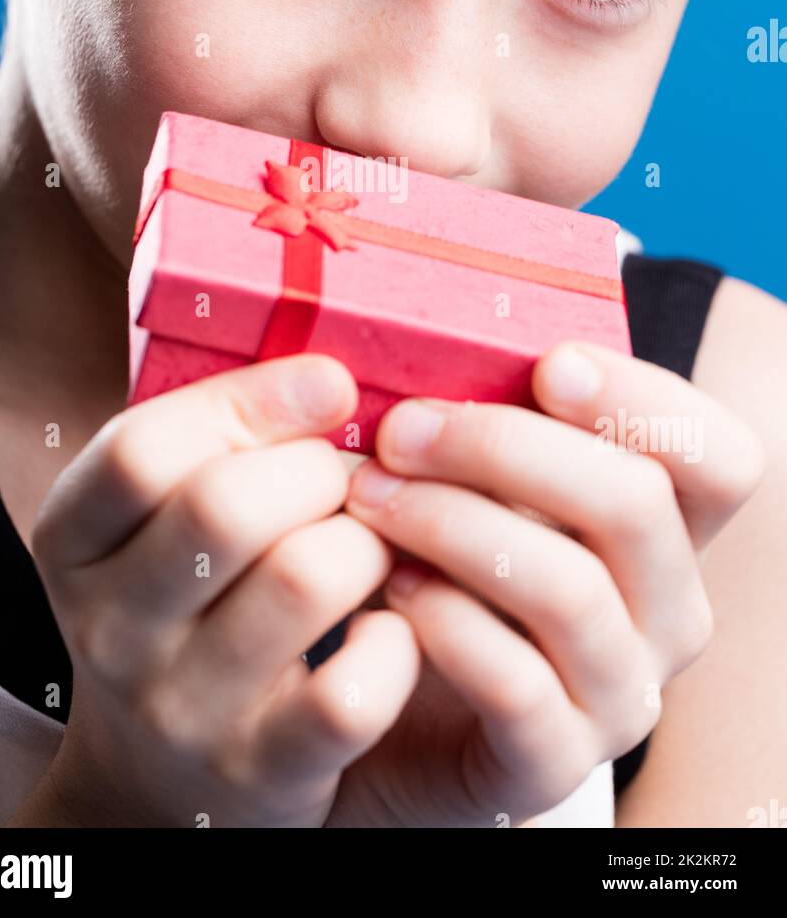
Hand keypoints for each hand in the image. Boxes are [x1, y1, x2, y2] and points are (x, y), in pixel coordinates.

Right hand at [25, 354, 419, 827]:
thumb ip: (221, 436)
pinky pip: (353, 692)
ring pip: (303, 578)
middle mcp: (111, 629)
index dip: (253, 400)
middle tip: (346, 483)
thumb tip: (333, 380)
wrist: (157, 784)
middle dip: (318, 470)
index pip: (143, 450)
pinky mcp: (262, 772)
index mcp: (73, 541)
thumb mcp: (156, 517)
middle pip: (224, 507)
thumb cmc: (183, 604)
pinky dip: (397, 644)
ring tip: (368, 549)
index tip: (328, 389)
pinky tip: (390, 629)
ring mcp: (183, 708)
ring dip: (367, 543)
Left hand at [329, 341, 764, 827]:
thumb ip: (495, 418)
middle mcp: (668, 611)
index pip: (721, 456)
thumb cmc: (445, 565)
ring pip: (570, 590)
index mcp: (667, 530)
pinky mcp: (552, 761)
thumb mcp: (480, 484)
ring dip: (455, 524)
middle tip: (399, 428)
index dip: (648, 400)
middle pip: (634, 504)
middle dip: (504, 446)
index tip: (548, 363)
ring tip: (369, 497)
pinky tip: (389, 587)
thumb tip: (452, 329)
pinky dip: (446, 621)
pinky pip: (516, 684)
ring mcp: (620, 693)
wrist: (391, 710)